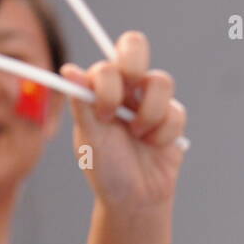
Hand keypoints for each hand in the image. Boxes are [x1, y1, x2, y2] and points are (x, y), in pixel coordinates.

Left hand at [60, 31, 185, 209]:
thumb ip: (83, 102)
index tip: (105, 115)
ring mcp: (150, 100)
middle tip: (130, 97)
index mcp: (99, 91)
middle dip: (134, 67)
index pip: (106, 64)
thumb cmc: (106, 169)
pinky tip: (154, 145)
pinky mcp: (172, 116)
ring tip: (140, 136)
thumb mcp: (90, 137)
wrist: (136, 198)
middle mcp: (124, 89)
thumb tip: (67, 69)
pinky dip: (164, 133)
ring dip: (150, 115)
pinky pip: (176, 111)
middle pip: (134, 45)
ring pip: (161, 81)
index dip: (109, 84)